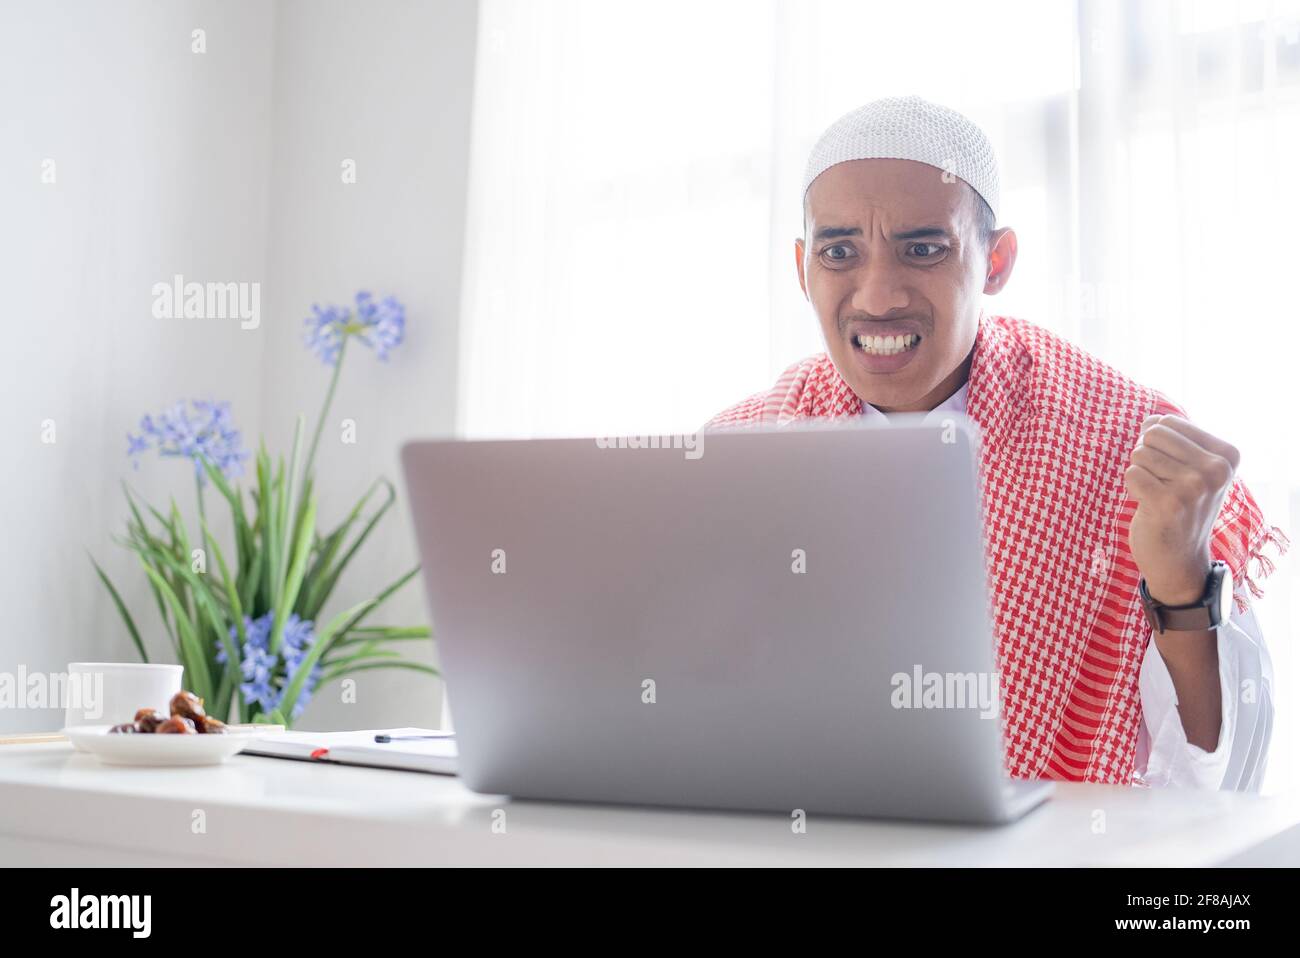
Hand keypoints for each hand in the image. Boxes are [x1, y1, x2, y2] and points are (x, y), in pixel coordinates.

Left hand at [1124, 414, 1237, 604]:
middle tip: (1161, 482)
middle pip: (1153, 434)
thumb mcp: (1191, 467)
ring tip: (1157, 495)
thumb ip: (1172, 436)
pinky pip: (1131, 473)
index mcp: (1227, 455)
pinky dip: (1132, 488)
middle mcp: (1216, 469)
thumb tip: (1151, 420)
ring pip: (1140, 453)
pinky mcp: (1168, 503)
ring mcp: (1193, 487)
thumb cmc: (1181, 506)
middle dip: (1147, 455)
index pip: (1168, 422)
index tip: (1173, 470)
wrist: (1180, 558)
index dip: (1158, 443)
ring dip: (1141, 473)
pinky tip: (1149, 505)